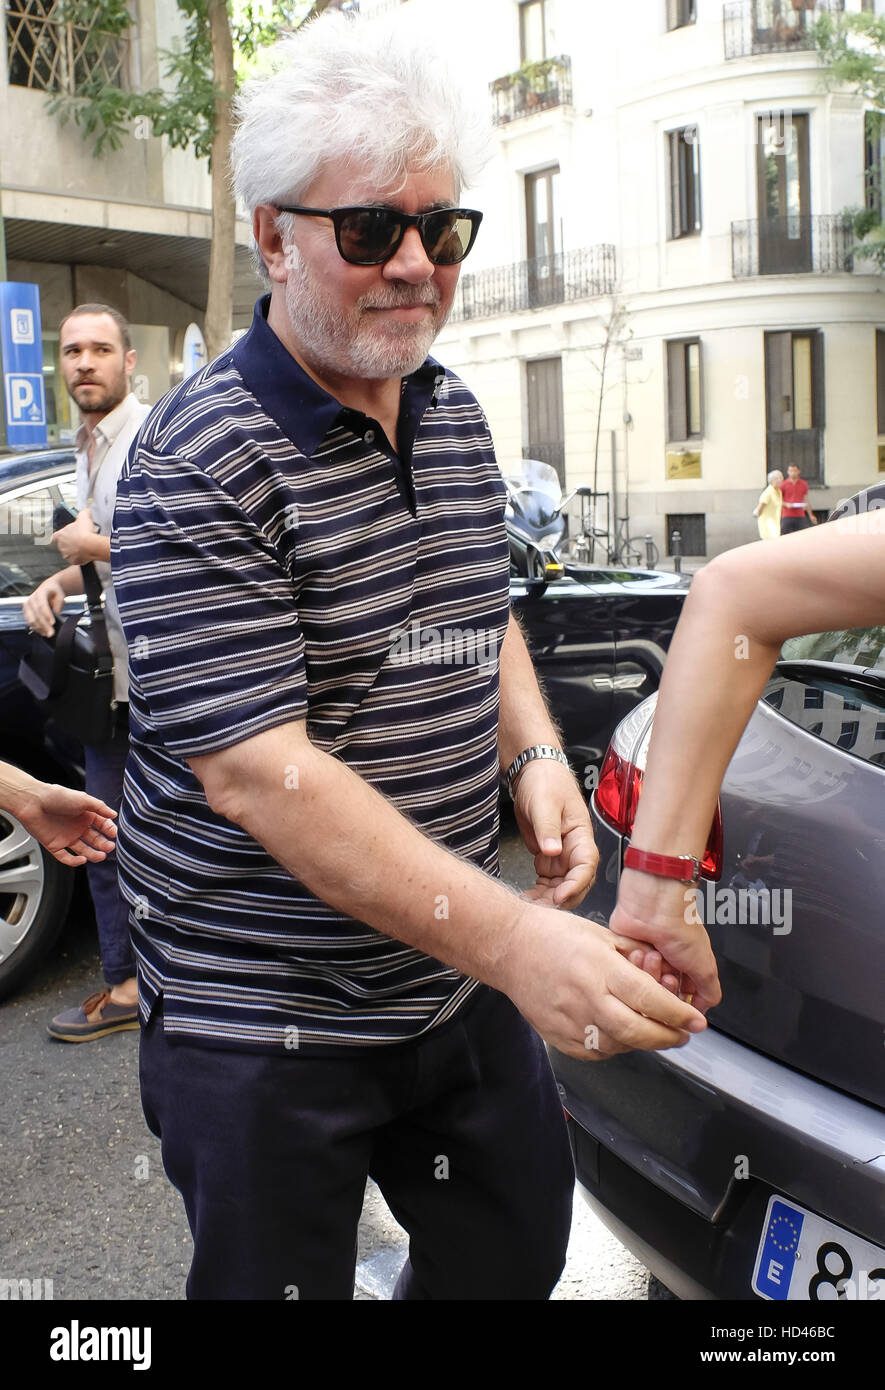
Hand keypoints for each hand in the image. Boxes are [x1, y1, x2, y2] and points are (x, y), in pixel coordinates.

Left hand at [11, 782, 116, 865]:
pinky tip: (82, 859)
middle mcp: (77, 827)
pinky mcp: (54, 845)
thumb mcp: (83, 799)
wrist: (32, 802)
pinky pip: (66, 857)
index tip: (114, 835)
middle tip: (110, 847)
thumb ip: (100, 807)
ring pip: (83, 850)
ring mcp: (66, 837)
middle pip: (94, 840)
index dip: (109, 831)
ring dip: (93, 854)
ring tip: (101, 856)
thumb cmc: (57, 796)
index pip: (102, 825)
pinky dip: (74, 861)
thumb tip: (113, 815)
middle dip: (103, 844)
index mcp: (85, 815)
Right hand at [22, 576, 66, 636]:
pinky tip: (43, 632)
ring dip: (40, 628)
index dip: (47, 615)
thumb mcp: (60, 595)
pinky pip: (30, 622)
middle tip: (51, 633)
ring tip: (48, 634)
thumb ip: (58, 605)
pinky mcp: (26, 612)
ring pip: (31, 620)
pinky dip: (36, 628)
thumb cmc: (54, 592)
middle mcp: (31, 599)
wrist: (48, 588)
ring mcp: (27, 606)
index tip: (52, 623)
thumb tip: (56, 615)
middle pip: (36, 614)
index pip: (42, 605)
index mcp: (40, 592)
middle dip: (44, 625)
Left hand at [51, 509, 98, 564]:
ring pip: (68, 552)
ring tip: (83, 546)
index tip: (65, 534)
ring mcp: (66, 554)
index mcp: (60, 535)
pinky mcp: (73, 561)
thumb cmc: (84, 533)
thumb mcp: (83, 517)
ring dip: (74, 550)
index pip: (55, 535)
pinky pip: (75, 559)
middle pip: (63, 544)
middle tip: (78, 539)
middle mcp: (61, 545)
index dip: (61, 535)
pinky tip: (84, 552)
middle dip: (70, 542)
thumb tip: (85, 511)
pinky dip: (79, 557)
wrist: (90, 546)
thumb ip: (82, 513)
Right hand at [503, 904, 707, 1061]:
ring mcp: (571, 1021)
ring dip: (642, 1042)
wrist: (508, 948)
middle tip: (682, 1035)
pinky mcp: (559, 1037)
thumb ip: (633, 954)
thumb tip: (662, 974)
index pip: (649, 999)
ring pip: (620, 1045)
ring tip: (653, 1031)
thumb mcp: (601, 933)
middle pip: (638, 1031)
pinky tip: (620, 1033)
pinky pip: (597, 1052)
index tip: (695, 1021)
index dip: (678, 1014)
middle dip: (668, 1037)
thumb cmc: (551, 935)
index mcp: (599, 967)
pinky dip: (615, 1046)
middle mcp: (586, 998)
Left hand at [512, 757, 598, 908]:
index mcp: (581, 835)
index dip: (576, 884)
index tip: (560, 895)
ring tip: (529, 907)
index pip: (587, 865)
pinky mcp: (548, 861)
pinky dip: (538, 895)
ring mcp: (562, 857)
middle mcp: (574, 850)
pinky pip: (547, 885)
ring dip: (548, 901)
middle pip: (576, 883)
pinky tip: (526, 900)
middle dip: (562, 899)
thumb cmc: (545, 782)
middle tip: (541, 909)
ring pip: (561, 889)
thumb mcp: (544, 802)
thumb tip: (551, 851)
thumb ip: (547, 827)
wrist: (533, 775)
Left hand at [609, 867, 721, 1014]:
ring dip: (649, 971)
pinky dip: (634, 963)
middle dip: (663, 985)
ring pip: (643, 984)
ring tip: (654, 955)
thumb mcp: (704, 966)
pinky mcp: (627, 952)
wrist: (654, 905)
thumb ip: (708, 992)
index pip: (680, 998)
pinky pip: (627, 972)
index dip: (679, 1001)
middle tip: (667, 973)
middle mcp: (667, 962)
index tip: (679, 1000)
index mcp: (688, 965)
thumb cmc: (679, 925)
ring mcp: (646, 957)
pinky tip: (640, 952)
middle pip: (660, 993)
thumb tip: (702, 1012)